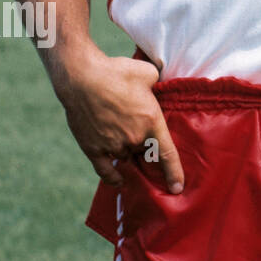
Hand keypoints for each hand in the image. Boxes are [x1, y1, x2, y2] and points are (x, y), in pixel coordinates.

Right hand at [52, 48, 183, 192]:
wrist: (82, 77)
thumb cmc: (117, 72)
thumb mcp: (149, 73)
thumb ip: (159, 84)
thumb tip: (161, 86)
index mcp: (152, 122)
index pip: (167, 154)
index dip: (174, 173)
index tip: (178, 188)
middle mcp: (134, 138)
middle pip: (145, 151)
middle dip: (147, 145)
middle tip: (142, 133)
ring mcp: (112, 146)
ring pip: (127, 156)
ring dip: (129, 152)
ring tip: (127, 140)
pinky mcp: (93, 149)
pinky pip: (105, 171)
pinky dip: (113, 177)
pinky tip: (119, 181)